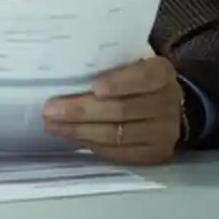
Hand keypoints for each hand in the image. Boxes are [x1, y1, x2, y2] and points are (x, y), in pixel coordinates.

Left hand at [42, 57, 181, 164]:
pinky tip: (74, 138)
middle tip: (50, 110)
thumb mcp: (132, 63)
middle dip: (82, 111)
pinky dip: (94, 146)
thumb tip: (67, 77)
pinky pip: (120, 154)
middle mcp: (168, 103)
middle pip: (122, 110)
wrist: (168, 106)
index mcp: (162, 73)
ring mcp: (165, 133)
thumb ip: (110, 67)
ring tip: (53, 126)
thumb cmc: (138, 80)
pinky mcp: (156, 155)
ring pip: (117, 135)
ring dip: (80, 132)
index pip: (142, 77)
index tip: (94, 86)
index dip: (119, 83)